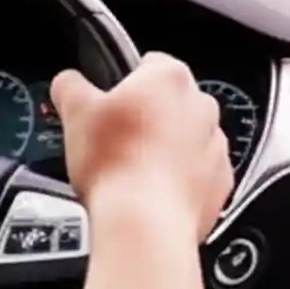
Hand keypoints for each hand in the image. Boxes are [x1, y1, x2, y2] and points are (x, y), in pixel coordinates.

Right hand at [50, 52, 232, 241]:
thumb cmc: (115, 164)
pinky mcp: (221, 181)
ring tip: (133, 172)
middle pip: (169, 103)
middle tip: (116, 142)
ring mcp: (216, 144)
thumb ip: (70, 86)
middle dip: (146, 119)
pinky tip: (153, 194)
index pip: (148, 64)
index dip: (123, 86)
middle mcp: (201, 105)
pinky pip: (199, 173)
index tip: (108, 107)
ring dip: (165, 149)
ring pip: (186, 138)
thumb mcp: (76, 113)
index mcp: (170, 77)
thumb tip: (68, 83)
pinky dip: (180, 180)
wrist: (145, 224)